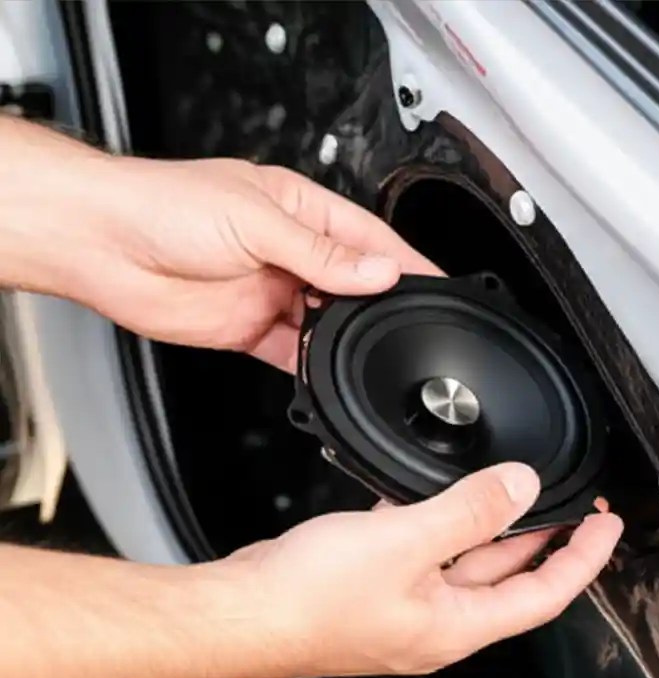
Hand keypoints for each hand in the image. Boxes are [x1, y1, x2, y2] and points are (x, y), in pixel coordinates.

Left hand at [73, 156, 439, 371]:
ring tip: (367, 349)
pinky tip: (326, 370)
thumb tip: (377, 272)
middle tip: (409, 325)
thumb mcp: (255, 221)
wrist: (99, 243)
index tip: (438, 283)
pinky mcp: (247, 328)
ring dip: (347, 337)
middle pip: (354, 284)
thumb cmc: (162, 205)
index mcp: (300, 210)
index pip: (370, 239)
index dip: (406, 262)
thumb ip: (320, 254)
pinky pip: (293, 353)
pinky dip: (311, 366)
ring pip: (328, 322)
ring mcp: (270, 290)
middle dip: (381, 304)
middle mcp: (289, 251)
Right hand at [220, 463, 622, 677]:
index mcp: (456, 626)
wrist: (237, 612)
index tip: (609, 527)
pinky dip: (441, 519)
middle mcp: (436, 622)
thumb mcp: (406, 542)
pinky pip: (424, 548)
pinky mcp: (373, 584)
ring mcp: (404, 604)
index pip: (546, 595)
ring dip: (495, 525)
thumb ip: (470, 512)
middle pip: (510, 577)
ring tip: (520, 488)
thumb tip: (520, 487)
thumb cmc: (307, 601)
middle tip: (576, 504)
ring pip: (466, 560)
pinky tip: (437, 493)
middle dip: (546, 538)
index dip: (585, 560)